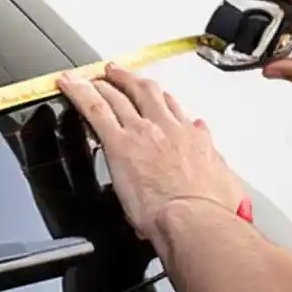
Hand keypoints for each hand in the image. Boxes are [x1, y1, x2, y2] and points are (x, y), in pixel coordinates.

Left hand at [55, 64, 245, 241]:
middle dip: (129, 80)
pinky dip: (78, 93)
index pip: (173, 109)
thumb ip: (215, 164)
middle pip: (145, 92)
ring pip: (118, 96)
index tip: (152, 97)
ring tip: (89, 77)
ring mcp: (141, 132)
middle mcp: (167, 128)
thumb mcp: (224, 183)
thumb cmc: (208, 210)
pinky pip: (95, 109)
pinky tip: (67, 85)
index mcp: (191, 139)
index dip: (159, 99)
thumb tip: (213, 154)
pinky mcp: (119, 143)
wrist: (193, 218)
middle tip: (116, 73)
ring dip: (103, 83)